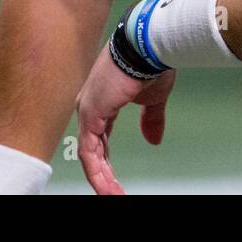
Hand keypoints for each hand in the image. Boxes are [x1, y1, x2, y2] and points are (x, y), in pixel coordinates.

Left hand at [75, 46, 175, 194]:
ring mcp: (87, 109)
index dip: (108, 158)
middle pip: (94, 147)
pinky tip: (107, 189)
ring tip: (115, 196)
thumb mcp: (153, 98)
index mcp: (104, 99)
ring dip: (103, 179)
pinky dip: (98, 174)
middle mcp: (91, 105)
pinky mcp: (89, 114)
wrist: (148, 45)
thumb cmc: (151, 61)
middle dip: (105, 173)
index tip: (115, 177)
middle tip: (115, 192)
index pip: (102, 135)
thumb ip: (150, 119)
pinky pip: (89, 153)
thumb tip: (153, 140)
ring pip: (90, 154)